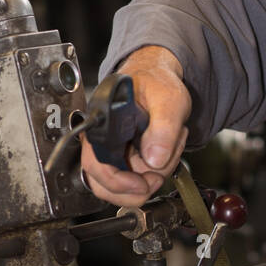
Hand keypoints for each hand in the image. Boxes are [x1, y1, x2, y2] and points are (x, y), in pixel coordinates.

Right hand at [81, 45, 191, 205]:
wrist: (156, 79)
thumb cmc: (156, 82)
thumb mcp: (168, 99)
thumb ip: (164, 127)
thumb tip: (154, 159)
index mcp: (103, 122)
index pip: (96, 164)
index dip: (118, 182)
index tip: (143, 184)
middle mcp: (101, 140)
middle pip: (105, 184)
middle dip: (139, 186)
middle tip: (162, 171)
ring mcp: (111, 152)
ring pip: (120, 187)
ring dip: (150, 179)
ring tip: (170, 152)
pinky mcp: (122, 159)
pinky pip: (133, 181)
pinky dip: (154, 174)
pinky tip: (166, 154)